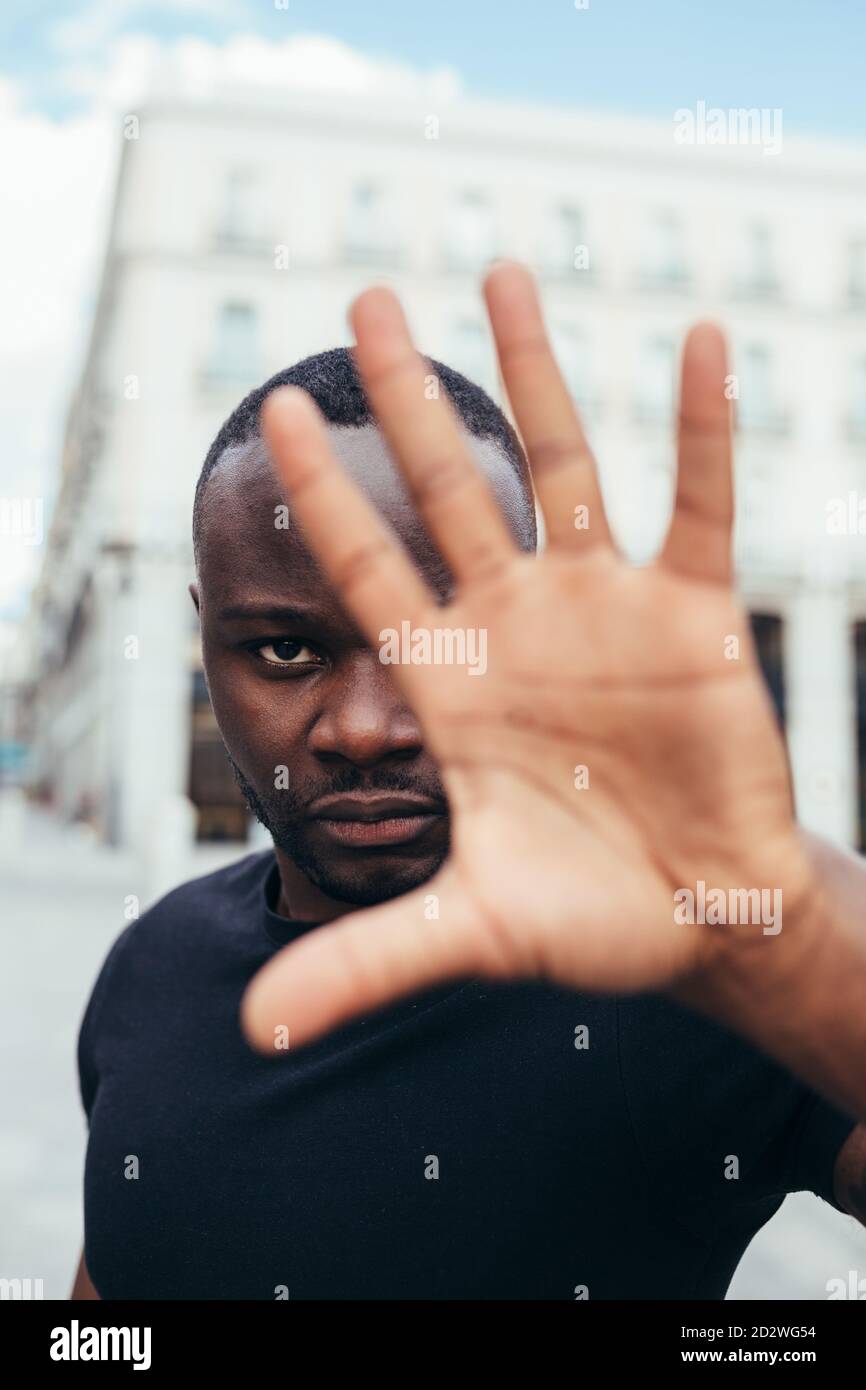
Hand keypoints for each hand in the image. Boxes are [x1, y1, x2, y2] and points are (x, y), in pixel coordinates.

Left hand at [241, 261, 816, 1052]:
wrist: (697, 914)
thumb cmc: (581, 917)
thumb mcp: (469, 931)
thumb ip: (368, 961)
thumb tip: (255, 1032)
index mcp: (450, 683)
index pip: (369, 567)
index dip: (322, 494)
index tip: (276, 414)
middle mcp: (516, 623)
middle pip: (448, 485)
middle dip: (404, 397)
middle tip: (359, 298)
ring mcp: (603, 607)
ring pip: (564, 464)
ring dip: (536, 370)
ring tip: (501, 269)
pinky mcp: (694, 614)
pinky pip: (699, 502)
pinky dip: (702, 427)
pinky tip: (703, 343)